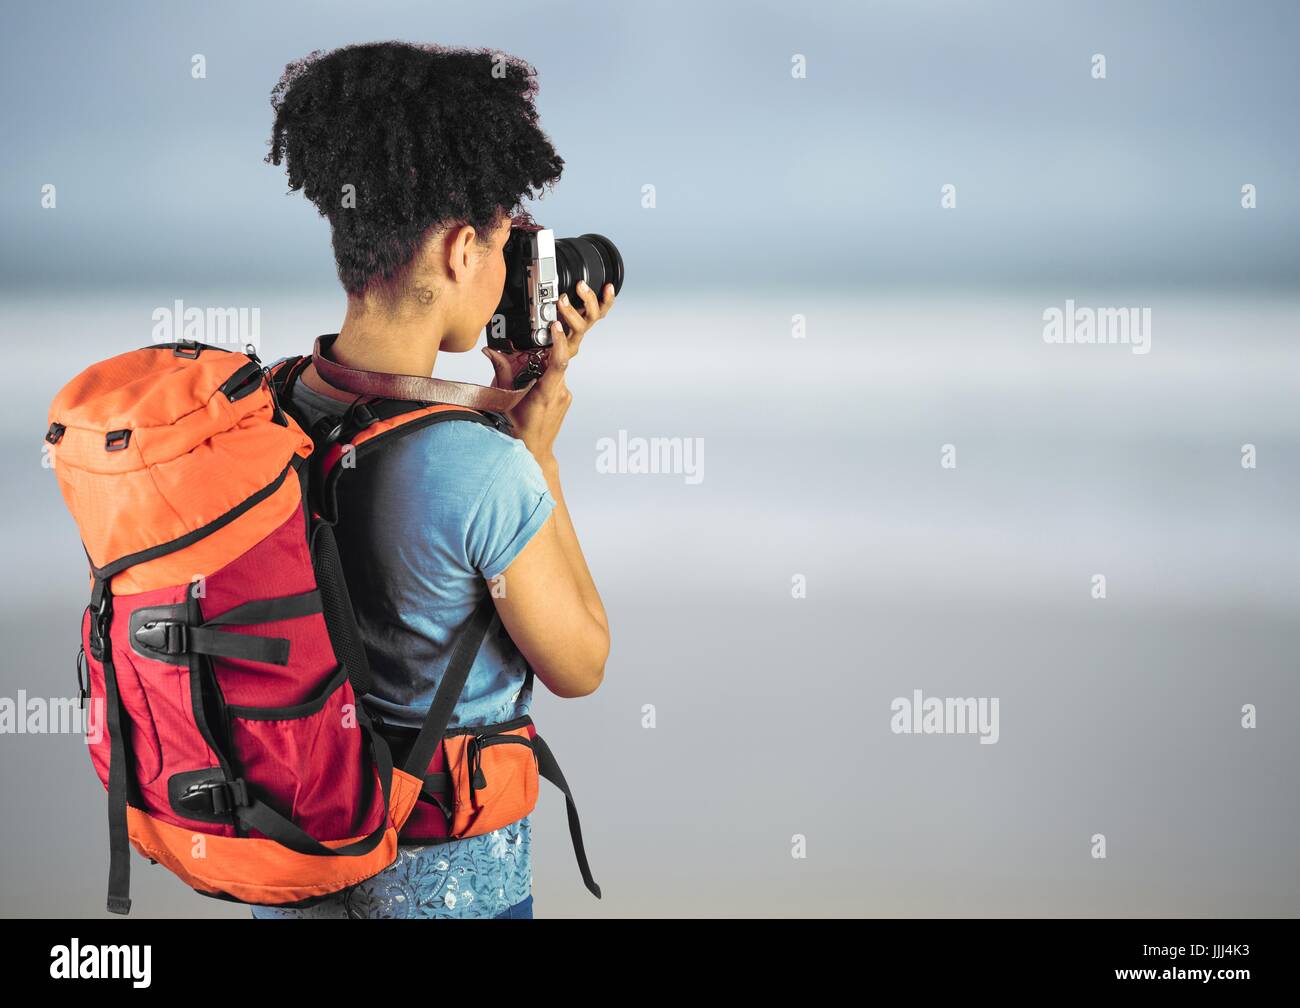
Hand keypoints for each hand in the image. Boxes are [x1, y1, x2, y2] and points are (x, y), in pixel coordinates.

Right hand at [482, 280, 615, 463]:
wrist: (535, 450)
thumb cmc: (520, 431)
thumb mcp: (506, 400)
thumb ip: (501, 373)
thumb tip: (492, 352)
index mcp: (546, 395)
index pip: (559, 362)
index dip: (558, 341)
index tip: (554, 327)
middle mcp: (560, 394)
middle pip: (555, 362)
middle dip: (541, 353)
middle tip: (527, 351)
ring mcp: (565, 396)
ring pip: (556, 370)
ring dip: (542, 365)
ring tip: (526, 374)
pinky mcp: (565, 398)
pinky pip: (557, 379)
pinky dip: (545, 375)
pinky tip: (532, 384)